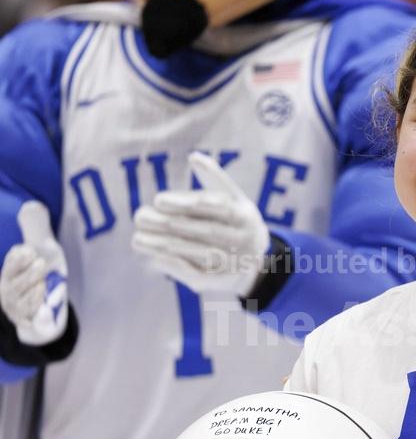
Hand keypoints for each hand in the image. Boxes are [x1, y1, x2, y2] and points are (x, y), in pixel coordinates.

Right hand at [0, 201, 67, 345]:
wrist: (46, 312)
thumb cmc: (43, 277)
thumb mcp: (42, 253)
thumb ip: (35, 231)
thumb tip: (32, 206)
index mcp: (8, 274)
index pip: (9, 266)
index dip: (16, 259)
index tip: (28, 251)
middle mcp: (8, 292)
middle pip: (14, 283)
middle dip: (27, 273)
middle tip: (42, 263)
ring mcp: (16, 309)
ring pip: (22, 301)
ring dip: (33, 291)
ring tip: (44, 281)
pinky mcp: (27, 323)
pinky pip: (31, 319)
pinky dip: (37, 312)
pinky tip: (45, 305)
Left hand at [131, 152, 269, 296]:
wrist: (255, 263)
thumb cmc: (235, 223)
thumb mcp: (233, 199)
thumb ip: (214, 179)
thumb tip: (194, 156)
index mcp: (246, 215)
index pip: (217, 207)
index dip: (187, 203)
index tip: (158, 200)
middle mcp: (246, 240)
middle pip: (206, 231)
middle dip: (170, 224)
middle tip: (140, 217)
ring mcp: (237, 263)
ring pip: (199, 253)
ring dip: (165, 245)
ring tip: (137, 238)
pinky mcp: (223, 282)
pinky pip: (197, 274)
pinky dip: (174, 266)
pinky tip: (153, 257)